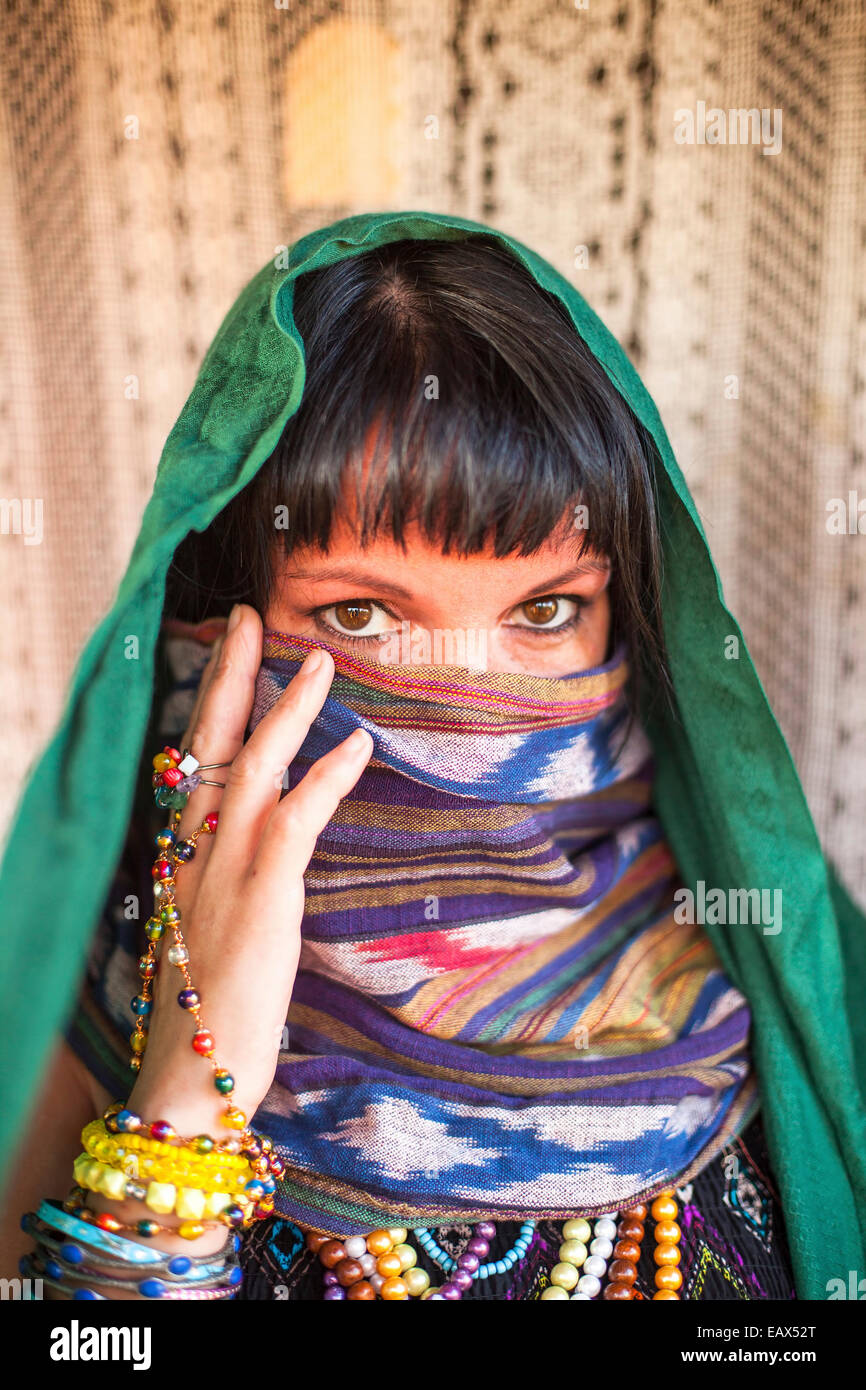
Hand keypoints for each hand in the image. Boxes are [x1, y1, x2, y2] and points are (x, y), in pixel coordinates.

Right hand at [126, 604, 372, 1135]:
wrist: (190, 1079)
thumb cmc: (206, 1010)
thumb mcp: (208, 930)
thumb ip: (225, 878)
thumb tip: (263, 842)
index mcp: (180, 857)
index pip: (188, 762)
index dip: (206, 703)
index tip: (222, 652)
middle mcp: (192, 853)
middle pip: (205, 743)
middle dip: (227, 674)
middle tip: (246, 617)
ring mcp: (223, 871)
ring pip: (251, 765)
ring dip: (287, 708)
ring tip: (320, 661)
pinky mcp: (260, 898)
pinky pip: (294, 820)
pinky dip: (326, 777)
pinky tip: (358, 745)